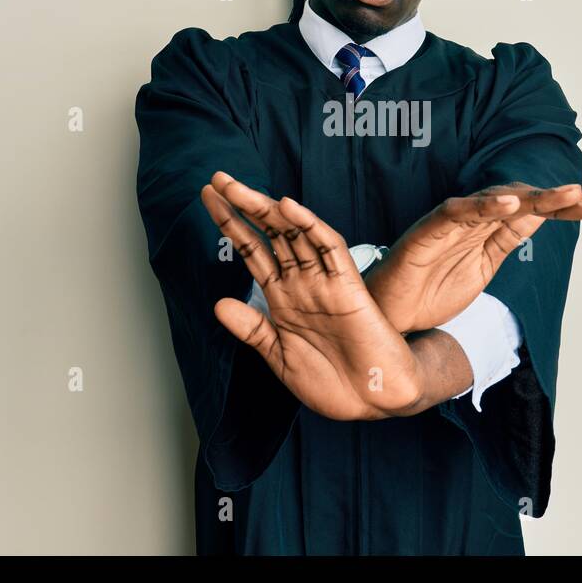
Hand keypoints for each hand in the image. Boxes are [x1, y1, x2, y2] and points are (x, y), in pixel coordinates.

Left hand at [200, 171, 421, 421]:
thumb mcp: (280, 357)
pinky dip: (309, 225)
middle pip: (270, 233)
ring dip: (267, 208)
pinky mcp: (349, 286)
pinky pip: (329, 248)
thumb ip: (252, 330)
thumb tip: (217, 304)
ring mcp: (325, 282)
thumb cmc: (332, 384)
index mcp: (284, 298)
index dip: (230, 224)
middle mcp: (302, 283)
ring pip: (294, 233)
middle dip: (243, 204)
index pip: (252, 250)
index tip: (208, 200)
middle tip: (217, 179)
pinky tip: (288, 207)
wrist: (373, 403)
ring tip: (238, 187)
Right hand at [364, 182, 581, 333]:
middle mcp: (470, 221)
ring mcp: (450, 224)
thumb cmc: (427, 293)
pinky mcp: (427, 231)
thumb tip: (538, 219)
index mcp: (485, 233)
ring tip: (567, 194)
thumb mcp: (480, 271)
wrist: (387, 318)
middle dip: (556, 200)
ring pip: (495, 201)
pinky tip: (510, 203)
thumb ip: (504, 242)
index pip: (530, 214)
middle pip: (519, 202)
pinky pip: (457, 212)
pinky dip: (482, 206)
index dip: (562, 210)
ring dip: (533, 196)